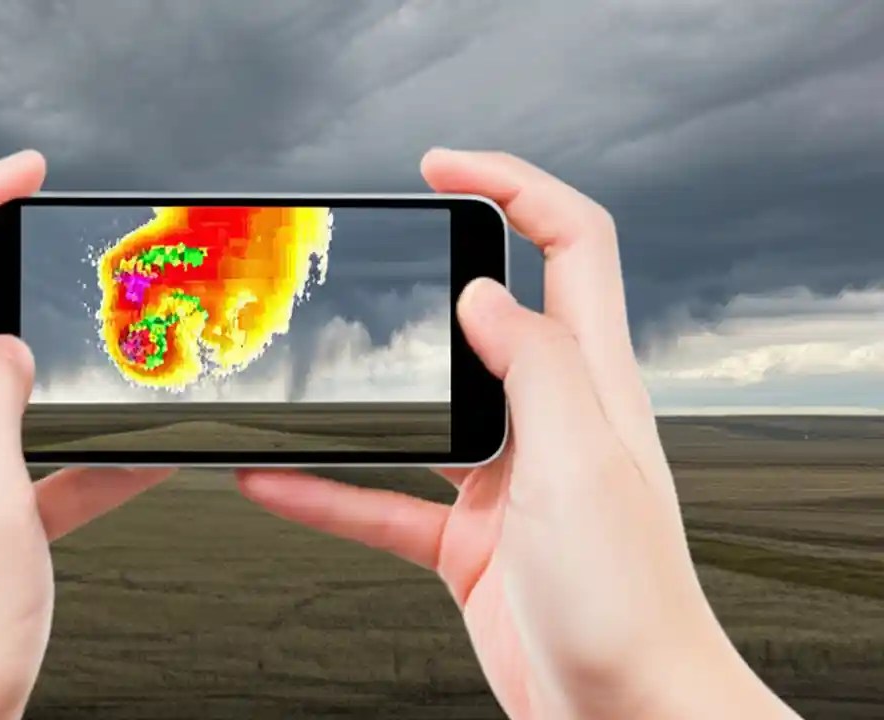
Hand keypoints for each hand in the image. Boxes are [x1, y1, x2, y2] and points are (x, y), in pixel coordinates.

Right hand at [236, 150, 799, 718]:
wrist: (626, 719)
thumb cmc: (627, 605)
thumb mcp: (580, 464)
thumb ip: (534, 365)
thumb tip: (483, 294)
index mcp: (591, 383)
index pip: (569, 243)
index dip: (513, 185)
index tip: (440, 167)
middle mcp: (549, 421)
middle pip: (491, 313)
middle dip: (430, 276)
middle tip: (367, 259)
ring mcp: (507, 482)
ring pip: (425, 411)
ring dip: (366, 394)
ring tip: (303, 372)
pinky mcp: (470, 542)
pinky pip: (384, 501)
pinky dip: (328, 492)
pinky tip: (273, 484)